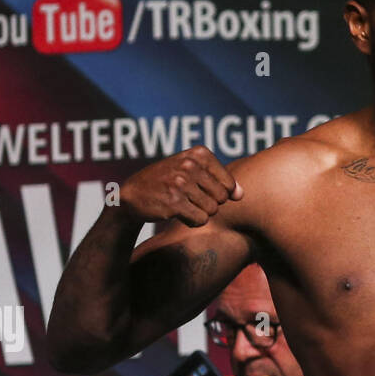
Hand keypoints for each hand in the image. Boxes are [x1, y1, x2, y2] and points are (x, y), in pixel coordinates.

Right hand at [118, 145, 242, 226]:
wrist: (133, 194)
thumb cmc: (168, 182)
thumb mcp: (193, 172)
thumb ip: (220, 180)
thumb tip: (241, 194)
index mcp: (199, 153)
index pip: (229, 183)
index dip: (218, 192)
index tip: (200, 189)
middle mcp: (190, 164)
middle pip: (222, 198)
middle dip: (210, 203)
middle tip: (190, 199)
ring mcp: (181, 183)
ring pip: (212, 210)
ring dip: (200, 213)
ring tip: (183, 204)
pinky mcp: (174, 202)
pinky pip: (200, 220)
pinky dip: (192, 221)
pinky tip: (178, 213)